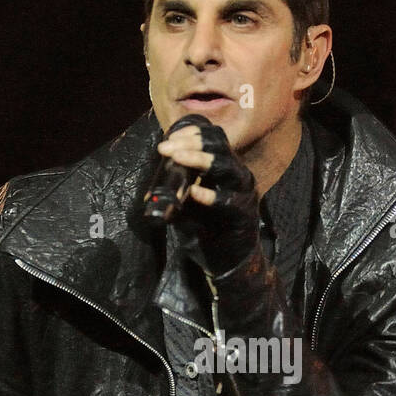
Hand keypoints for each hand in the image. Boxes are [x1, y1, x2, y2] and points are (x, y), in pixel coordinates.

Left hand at [156, 115, 260, 274]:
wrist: (228, 262)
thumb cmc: (208, 231)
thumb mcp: (187, 208)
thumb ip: (175, 195)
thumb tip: (152, 192)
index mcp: (225, 169)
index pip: (213, 138)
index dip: (192, 133)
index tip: (169, 137)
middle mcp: (237, 176)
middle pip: (220, 145)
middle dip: (192, 142)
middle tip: (166, 148)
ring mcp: (243, 194)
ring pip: (227, 166)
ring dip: (201, 159)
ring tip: (179, 158)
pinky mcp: (244, 215)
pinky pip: (229, 202)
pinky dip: (211, 196)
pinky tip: (195, 193)